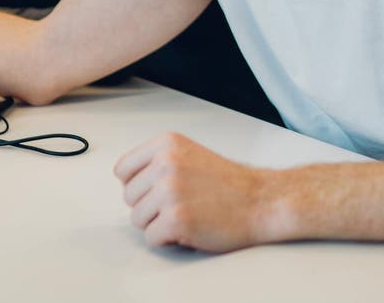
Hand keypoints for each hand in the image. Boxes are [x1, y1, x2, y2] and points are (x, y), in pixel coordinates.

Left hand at [114, 132, 273, 251]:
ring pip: (137, 218)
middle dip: (148, 207)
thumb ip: (155, 160)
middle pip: (129, 196)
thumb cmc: (225, 182)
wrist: (260, 201)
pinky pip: (151, 238)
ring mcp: (170, 191)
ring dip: (157, 224)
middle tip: (176, 207)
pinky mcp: (177, 219)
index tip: (152, 192)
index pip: (122, 169)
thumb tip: (124, 179)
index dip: (136, 186)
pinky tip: (187, 230)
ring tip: (184, 216)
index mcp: (165, 144)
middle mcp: (165, 163)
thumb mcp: (186, 154)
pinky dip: (167, 240)